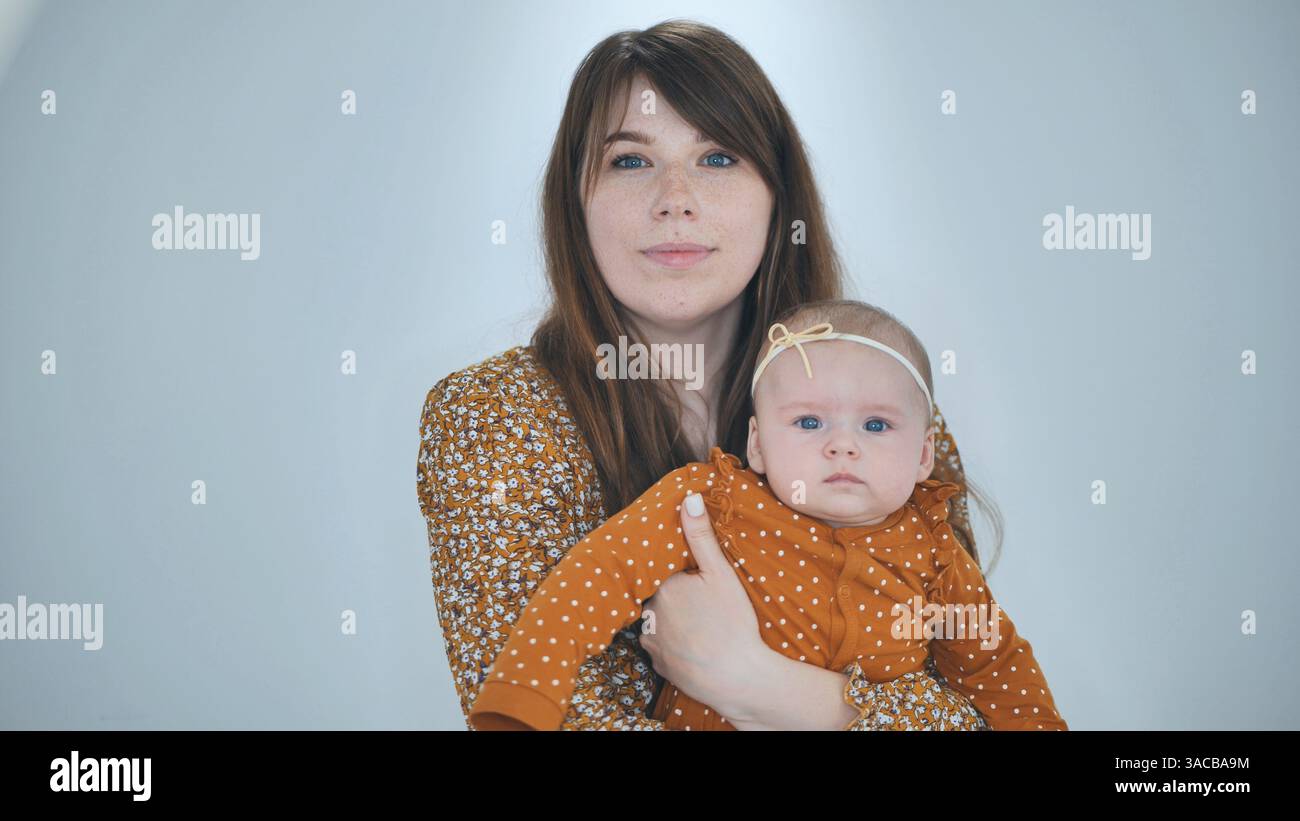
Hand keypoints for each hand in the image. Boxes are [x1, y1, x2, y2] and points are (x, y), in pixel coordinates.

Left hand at [639, 491, 771, 718]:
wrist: (738, 678)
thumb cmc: (732, 623)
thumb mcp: (720, 573)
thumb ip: (701, 536)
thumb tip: (688, 498)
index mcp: (661, 586)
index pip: (661, 569)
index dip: (679, 573)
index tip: (696, 580)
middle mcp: (648, 612)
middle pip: (658, 596)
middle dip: (675, 597)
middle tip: (704, 606)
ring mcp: (651, 641)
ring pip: (657, 621)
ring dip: (672, 621)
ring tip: (700, 625)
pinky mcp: (658, 664)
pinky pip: (661, 646)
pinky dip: (674, 644)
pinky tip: (695, 644)